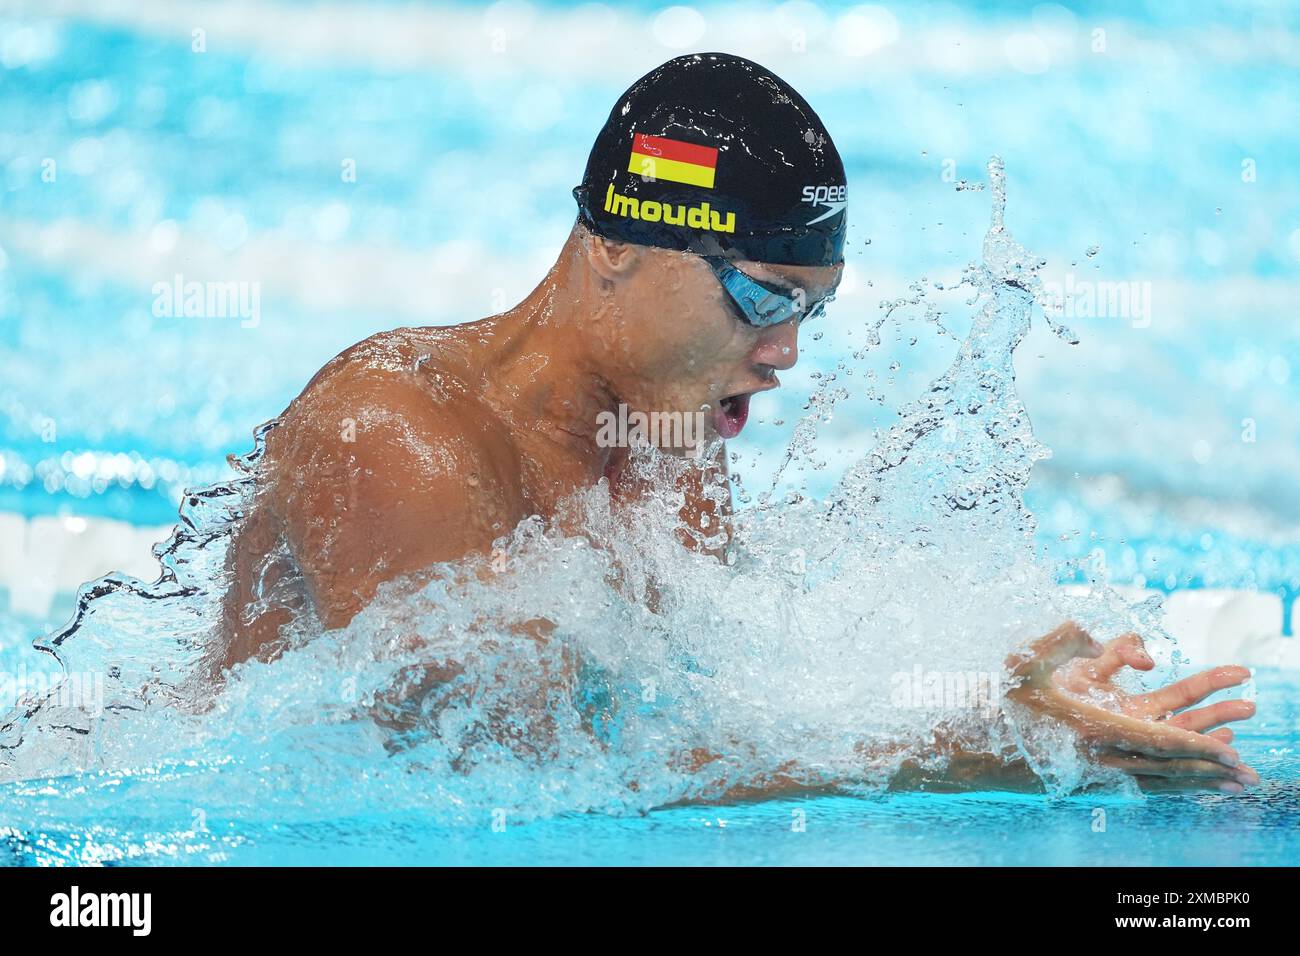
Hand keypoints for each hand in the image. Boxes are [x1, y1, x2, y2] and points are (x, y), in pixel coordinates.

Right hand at [1006, 622, 1259, 793]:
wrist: (980, 744)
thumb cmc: (1004, 700)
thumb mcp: (1025, 661)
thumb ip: (1063, 640)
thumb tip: (1100, 638)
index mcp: (1090, 728)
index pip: (1157, 740)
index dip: (1197, 744)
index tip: (1229, 749)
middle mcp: (1102, 756)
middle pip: (1169, 766)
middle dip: (1211, 767)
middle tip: (1248, 774)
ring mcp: (1100, 769)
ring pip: (1162, 779)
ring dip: (1201, 781)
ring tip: (1236, 785)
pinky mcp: (1098, 774)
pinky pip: (1147, 782)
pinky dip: (1177, 782)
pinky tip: (1196, 780)